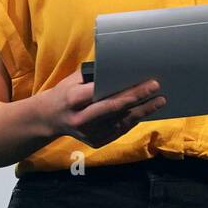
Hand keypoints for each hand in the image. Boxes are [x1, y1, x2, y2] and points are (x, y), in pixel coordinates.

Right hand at [38, 68, 166, 148]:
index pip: (106, 95)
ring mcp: (89, 134)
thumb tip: (120, 66)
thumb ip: (94, 74)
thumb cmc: (65, 92)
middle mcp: (82, 120)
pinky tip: (145, 111)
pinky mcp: (95, 142)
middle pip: (115, 110)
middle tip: (158, 91)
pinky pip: (119, 131)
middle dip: (138, 100)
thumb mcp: (73, 79)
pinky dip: (133, 121)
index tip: (148, 83)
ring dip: (142, 112)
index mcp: (74, 99)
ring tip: (159, 101)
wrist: (49, 119)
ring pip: (121, 123)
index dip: (128, 90)